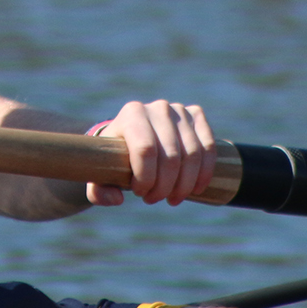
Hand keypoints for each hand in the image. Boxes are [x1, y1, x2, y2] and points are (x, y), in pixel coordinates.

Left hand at [86, 99, 215, 206]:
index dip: (146, 178)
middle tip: (155, 199)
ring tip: (172, 199)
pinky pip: (208, 147)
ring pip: (192, 155)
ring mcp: (179, 110)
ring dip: (184, 185)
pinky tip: (195, 189)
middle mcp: (157, 108)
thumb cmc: (114, 159)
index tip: (140, 193)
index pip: (145, 150)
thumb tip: (118, 199)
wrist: (132, 137)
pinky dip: (205, 172)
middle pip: (170, 156)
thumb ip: (98, 191)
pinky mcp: (196, 116)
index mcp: (131, 114)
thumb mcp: (98, 174)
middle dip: (164, 186)